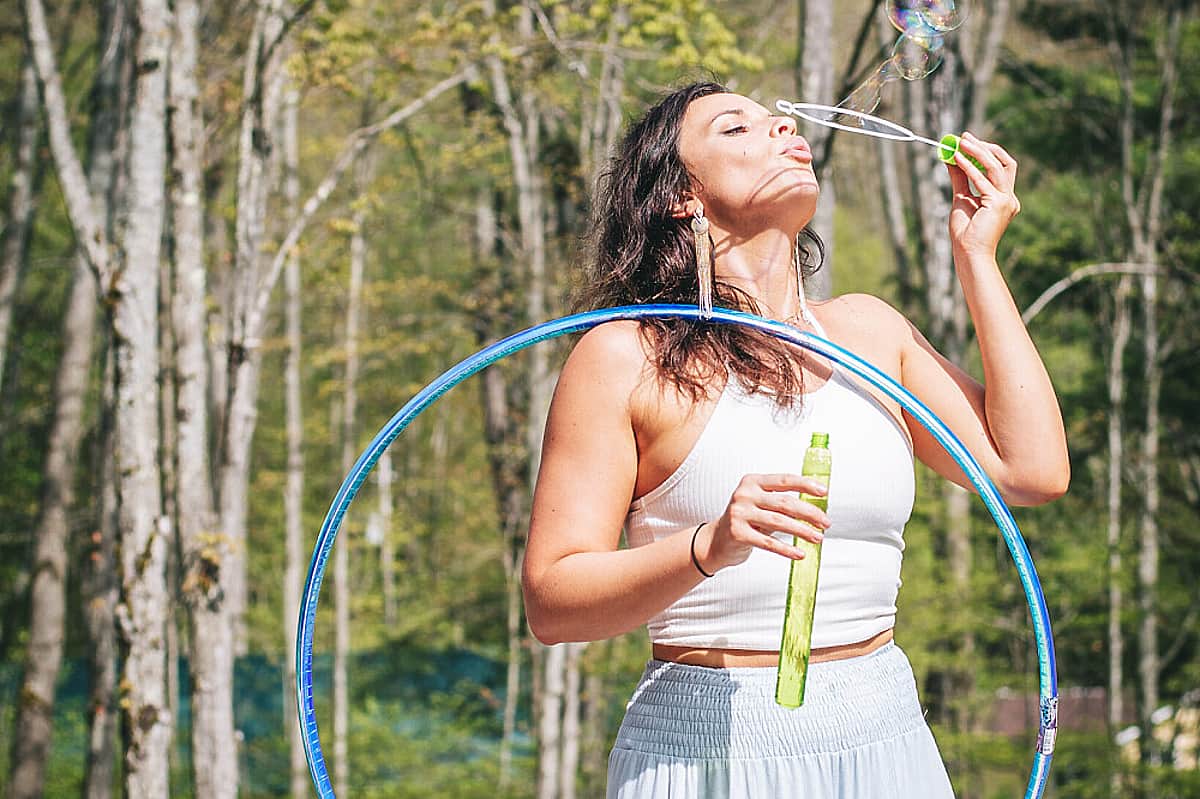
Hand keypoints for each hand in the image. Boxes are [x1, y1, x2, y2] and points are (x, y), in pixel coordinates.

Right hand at [695, 473, 830, 574]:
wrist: (717, 540)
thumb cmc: (745, 520)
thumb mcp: (760, 504)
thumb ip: (781, 502)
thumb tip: (815, 507)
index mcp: (753, 482)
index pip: (784, 480)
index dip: (806, 485)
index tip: (823, 492)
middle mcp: (745, 495)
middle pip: (784, 502)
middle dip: (809, 513)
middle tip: (825, 523)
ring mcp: (739, 513)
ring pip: (779, 522)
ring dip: (802, 530)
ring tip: (817, 537)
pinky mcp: (738, 533)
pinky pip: (768, 542)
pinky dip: (786, 549)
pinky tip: (799, 553)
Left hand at [946, 132, 1020, 259]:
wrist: (968, 253)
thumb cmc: (965, 232)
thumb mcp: (961, 198)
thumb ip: (960, 178)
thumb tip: (952, 157)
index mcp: (1004, 198)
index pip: (1001, 167)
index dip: (986, 152)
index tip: (967, 141)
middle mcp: (1009, 198)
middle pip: (1004, 163)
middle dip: (985, 148)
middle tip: (965, 137)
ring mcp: (1007, 201)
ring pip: (995, 167)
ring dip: (978, 152)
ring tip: (961, 142)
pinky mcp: (998, 204)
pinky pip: (983, 180)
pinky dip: (969, 167)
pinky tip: (957, 159)